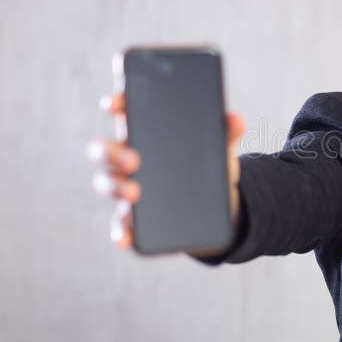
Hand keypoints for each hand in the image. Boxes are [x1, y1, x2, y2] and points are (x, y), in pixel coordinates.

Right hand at [86, 90, 244, 249]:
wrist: (215, 206)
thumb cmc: (205, 167)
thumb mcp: (218, 149)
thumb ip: (225, 133)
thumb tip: (236, 119)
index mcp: (146, 133)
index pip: (123, 113)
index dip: (115, 105)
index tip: (113, 104)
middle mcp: (127, 159)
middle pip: (104, 150)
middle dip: (111, 152)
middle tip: (134, 160)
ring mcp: (127, 188)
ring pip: (107, 184)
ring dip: (115, 188)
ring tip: (134, 193)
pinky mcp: (133, 219)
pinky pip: (119, 226)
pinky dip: (119, 232)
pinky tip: (124, 237)